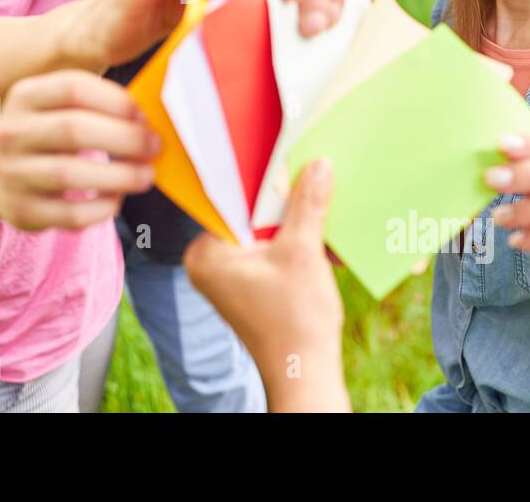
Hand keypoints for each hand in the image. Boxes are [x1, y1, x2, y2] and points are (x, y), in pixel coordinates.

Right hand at [0, 71, 158, 230]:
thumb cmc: (43, 133)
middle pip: (72, 130)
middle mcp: (12, 133)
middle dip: (124, 138)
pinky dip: (101, 207)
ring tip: (146, 175)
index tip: (143, 114)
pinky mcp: (22, 212)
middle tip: (154, 145)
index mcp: (25, 96)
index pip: (72, 88)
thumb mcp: (52, 106)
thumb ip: (93, 105)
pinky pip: (69, 214)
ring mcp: (13, 174)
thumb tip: (149, 120)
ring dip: (118, 175)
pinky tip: (117, 198)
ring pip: (69, 174)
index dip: (114, 100)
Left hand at [183, 159, 349, 411]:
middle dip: (286, 202)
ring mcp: (229, 276)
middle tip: (312, 177)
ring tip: (323, 212)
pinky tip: (323, 241)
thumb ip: (307, 205)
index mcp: (207, 252)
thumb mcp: (303, 251)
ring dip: (297, 224)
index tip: (287, 155)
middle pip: (251, 213)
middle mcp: (210, 262)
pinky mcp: (249, 285)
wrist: (304, 373)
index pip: (233, 198)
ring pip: (266, 231)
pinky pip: (272, 250)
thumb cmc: (294, 322)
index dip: (264, 178)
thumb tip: (317, 166)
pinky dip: (296, 244)